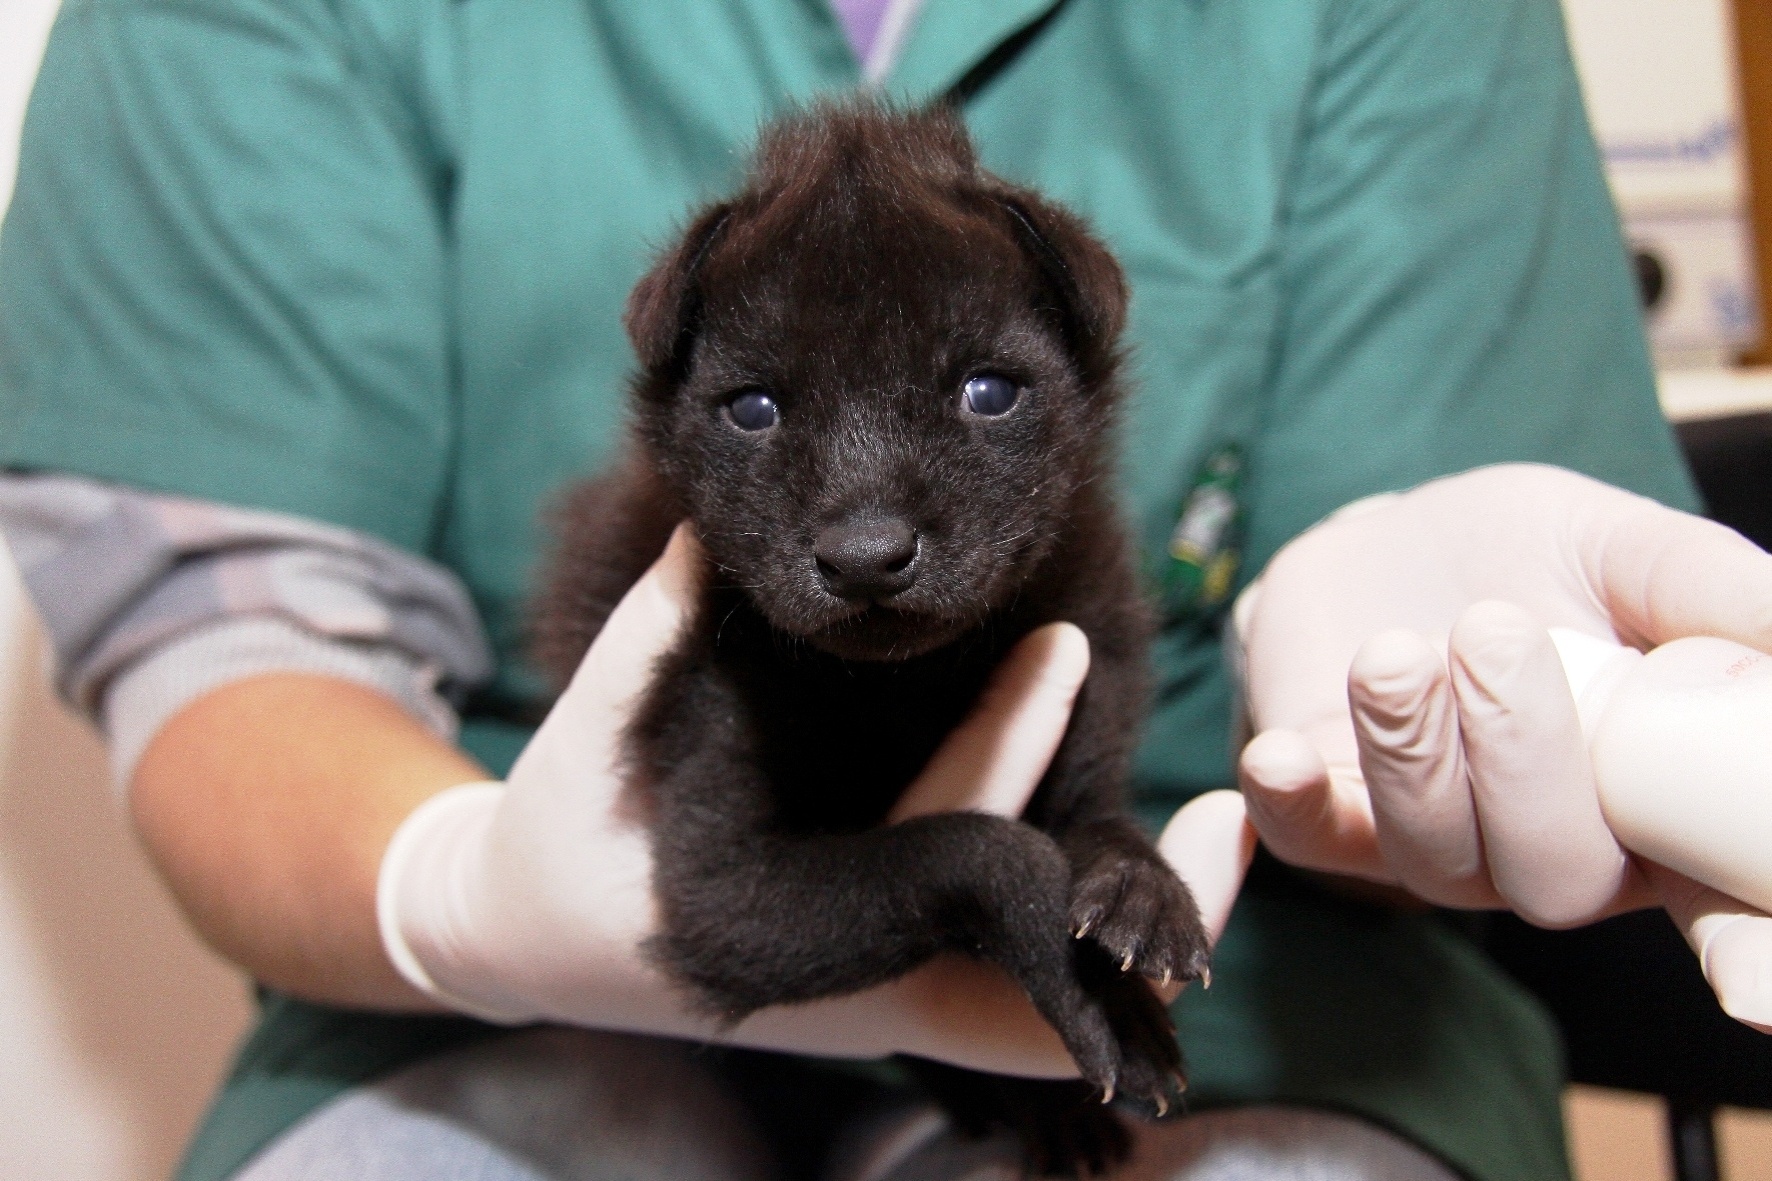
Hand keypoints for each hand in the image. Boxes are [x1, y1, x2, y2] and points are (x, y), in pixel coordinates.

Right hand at [379, 525, 1254, 1074]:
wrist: (531, 940)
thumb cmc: (559, 845)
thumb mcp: (598, 733)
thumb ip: (654, 631)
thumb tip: (706, 523)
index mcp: (786, 921)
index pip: (934, 835)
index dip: (1009, 741)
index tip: (1070, 648)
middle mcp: (853, 979)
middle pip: (1030, 975)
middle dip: (1133, 907)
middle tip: (1228, 818)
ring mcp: (881, 993)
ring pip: (1035, 990)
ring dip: (1122, 918)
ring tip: (1215, 833)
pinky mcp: (892, 975)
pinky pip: (1005, 966)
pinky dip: (1070, 918)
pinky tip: (1122, 853)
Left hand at [1232, 464, 1771, 1031]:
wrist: (1389, 539)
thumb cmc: (1533, 559)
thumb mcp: (1631, 552)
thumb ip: (1714, 594)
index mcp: (1659, 809)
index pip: (1724, 906)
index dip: (1746, 949)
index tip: (1753, 987)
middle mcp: (1557, 854)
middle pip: (1556, 877)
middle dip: (1525, 758)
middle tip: (1494, 636)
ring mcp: (1439, 849)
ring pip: (1436, 855)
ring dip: (1413, 751)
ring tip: (1398, 651)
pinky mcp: (1329, 822)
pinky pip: (1308, 838)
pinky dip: (1291, 803)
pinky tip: (1282, 755)